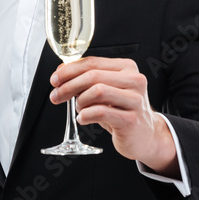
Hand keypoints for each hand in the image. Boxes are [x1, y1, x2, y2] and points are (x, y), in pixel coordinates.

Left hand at [49, 56, 178, 175]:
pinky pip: (100, 112)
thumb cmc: (121, 111)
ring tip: (79, 109)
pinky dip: (85, 115)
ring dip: (80, 101)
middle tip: (56, 96)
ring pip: (97, 91)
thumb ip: (87, 79)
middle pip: (93, 76)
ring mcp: (135, 100)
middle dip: (69, 86)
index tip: (54, 79)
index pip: (93, 62)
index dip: (70, 70)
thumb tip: (61, 72)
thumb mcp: (106, 90)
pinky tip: (84, 119)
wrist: (144, 136)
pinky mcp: (131, 120)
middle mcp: (135, 80)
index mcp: (127, 68)